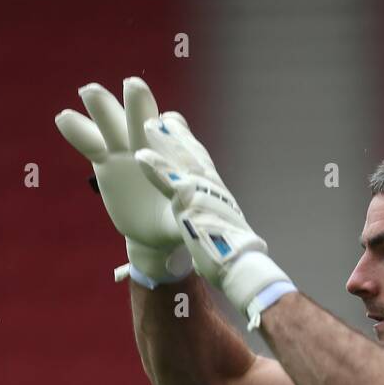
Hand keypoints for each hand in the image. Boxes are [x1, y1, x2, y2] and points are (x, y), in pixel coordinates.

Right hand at [55, 77, 192, 284]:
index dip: (168, 139)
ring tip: (89, 92)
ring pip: (114, 122)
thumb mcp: (188, 220)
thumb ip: (186, 210)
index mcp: (180, 153)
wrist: (156, 230)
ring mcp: (127, 147)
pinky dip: (77, 130)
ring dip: (104, 107)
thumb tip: (188, 210)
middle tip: (133, 87)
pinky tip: (63, 118)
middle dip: (139, 105)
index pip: (177, 137)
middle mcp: (153, 143)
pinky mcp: (106, 159)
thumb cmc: (179, 222)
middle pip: (145, 119)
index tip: (159, 144)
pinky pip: (89, 142)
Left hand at [136, 120, 292, 327]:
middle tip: (164, 117)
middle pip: (192, 155)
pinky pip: (169, 183)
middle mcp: (212, 189)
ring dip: (163, 142)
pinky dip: (156, 168)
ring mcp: (201, 194)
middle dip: (178, 135)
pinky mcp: (190, 206)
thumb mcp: (224, 235)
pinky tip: (141, 156)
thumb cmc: (236, 258)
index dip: (192, 146)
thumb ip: (216, 226)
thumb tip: (218, 237)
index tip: (183, 131)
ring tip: (147, 125)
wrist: (242, 267)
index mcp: (218, 195)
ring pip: (180, 161)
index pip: (204, 164)